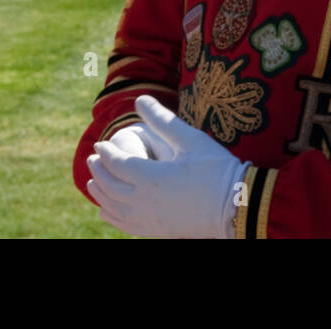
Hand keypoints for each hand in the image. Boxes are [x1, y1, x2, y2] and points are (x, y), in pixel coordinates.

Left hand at [86, 95, 247, 238]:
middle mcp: (145, 201)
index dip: (106, 153)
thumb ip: (162, 120)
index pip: (118, 164)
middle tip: (92, 159)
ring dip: (101, 194)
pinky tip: (106, 212)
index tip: (99, 144)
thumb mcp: (189, 139)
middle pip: (111, 186)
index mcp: (151, 177)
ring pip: (115, 208)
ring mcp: (151, 220)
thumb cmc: (215, 169)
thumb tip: (139, 99)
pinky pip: (127, 226)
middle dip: (99, 171)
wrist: (237, 206)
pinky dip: (112, 217)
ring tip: (93, 183)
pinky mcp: (159, 232)